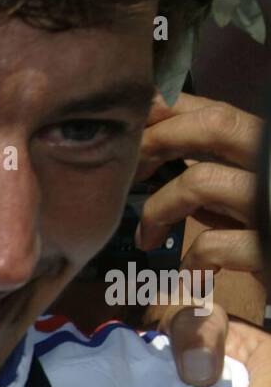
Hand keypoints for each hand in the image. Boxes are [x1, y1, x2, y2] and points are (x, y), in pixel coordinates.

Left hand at [135, 93, 261, 263]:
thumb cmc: (267, 237)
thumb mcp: (245, 197)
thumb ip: (215, 174)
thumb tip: (156, 155)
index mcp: (267, 150)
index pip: (217, 112)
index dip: (167, 114)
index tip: (133, 132)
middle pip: (215, 126)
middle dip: (157, 142)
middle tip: (130, 172)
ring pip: (202, 181)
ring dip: (158, 210)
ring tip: (148, 237)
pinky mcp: (269, 249)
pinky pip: (213, 244)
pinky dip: (191, 261)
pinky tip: (191, 274)